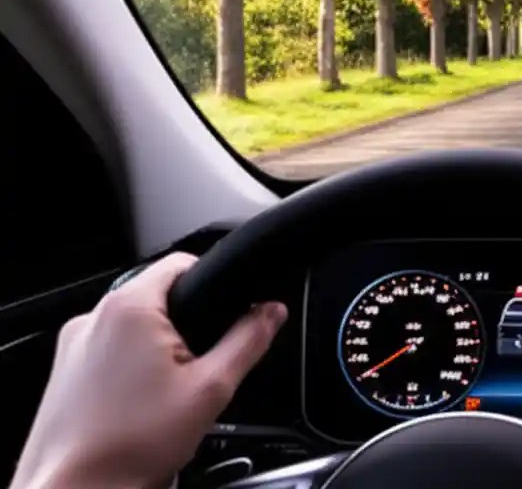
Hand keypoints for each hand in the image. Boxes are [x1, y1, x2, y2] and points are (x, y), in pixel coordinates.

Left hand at [11, 253, 286, 488]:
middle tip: (199, 371)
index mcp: (130, 308)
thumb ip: (248, 341)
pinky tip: (141, 408)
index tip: (231, 312)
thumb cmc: (131, 445)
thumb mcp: (211, 389)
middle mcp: (93, 317)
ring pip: (134, 329)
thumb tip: (272, 312)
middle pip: (159, 298)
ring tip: (167, 398)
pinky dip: (130, 371)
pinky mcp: (63, 372)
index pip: (183, 262)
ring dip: (158, 351)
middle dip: (187, 329)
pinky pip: (108, 353)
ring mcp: (73, 345)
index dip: (216, 283)